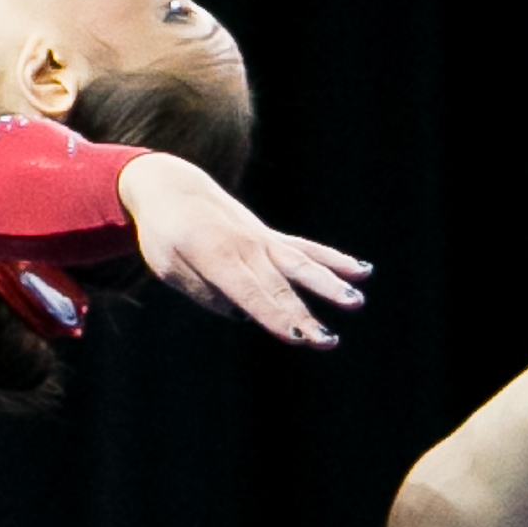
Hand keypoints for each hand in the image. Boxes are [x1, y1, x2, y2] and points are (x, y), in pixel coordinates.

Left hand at [116, 155, 368, 346]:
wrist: (172, 186)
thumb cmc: (164, 233)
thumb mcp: (168, 266)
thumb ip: (203, 292)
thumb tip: (242, 314)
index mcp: (214, 254)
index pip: (249, 292)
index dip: (273, 316)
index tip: (296, 337)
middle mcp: (244, 245)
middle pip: (279, 287)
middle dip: (303, 316)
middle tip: (327, 340)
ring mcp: (261, 239)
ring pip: (300, 265)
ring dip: (329, 285)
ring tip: (356, 301)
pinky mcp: (271, 237)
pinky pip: (306, 249)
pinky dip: (334, 260)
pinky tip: (363, 271)